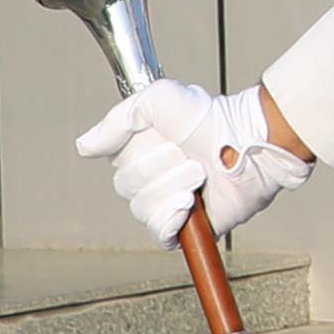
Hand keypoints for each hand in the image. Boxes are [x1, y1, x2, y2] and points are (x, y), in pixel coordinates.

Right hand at [78, 79, 305, 243]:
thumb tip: (84, 147)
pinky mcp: (188, 227)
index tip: (166, 136)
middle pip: (127, 187)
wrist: (249, 142)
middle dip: (160, 168)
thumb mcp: (158, 99)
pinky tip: (190, 204)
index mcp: (141, 153)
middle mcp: (152, 180)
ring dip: (172, 188)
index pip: (117, 164)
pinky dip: (171, 219)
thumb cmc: (210, 118)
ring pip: (143, 209)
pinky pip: (160, 234)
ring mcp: (170, 204)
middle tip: (190, 155)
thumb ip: (117, 120)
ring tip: (200, 174)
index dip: (138, 151)